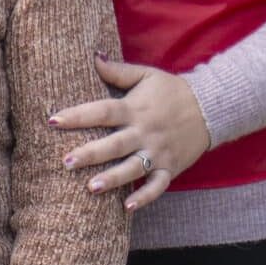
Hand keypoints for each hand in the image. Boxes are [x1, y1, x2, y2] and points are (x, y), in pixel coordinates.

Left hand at [49, 56, 211, 211]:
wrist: (212, 106)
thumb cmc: (172, 91)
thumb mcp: (147, 76)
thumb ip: (118, 71)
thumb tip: (93, 57)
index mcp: (135, 109)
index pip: (102, 111)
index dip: (77, 116)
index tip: (53, 121)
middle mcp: (145, 132)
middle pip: (114, 144)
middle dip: (90, 154)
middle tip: (66, 162)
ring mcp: (158, 152)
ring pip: (133, 168)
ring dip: (113, 178)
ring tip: (91, 188)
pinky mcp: (170, 167)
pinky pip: (157, 185)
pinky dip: (145, 197)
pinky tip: (127, 207)